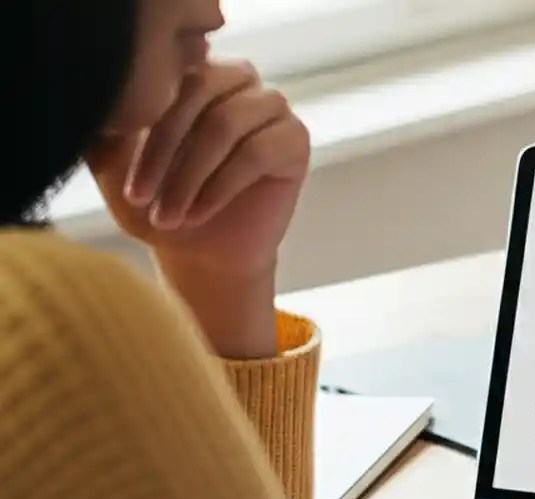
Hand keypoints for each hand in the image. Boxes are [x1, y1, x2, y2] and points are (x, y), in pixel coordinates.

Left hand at [88, 60, 310, 357]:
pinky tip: (198, 214)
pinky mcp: (295, 140)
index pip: (166, 71)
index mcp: (192, 68)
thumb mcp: (113, 162)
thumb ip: (105, 122)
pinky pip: (257, 153)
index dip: (140, 124)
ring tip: (167, 215)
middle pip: (199, 90)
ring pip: (225, 124)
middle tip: (139, 199)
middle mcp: (236, 78)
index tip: (122, 181)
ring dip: (189, 176)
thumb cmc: (155, 203)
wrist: (200, 253)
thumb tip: (99, 92)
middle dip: (163, 150)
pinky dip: (221, 187)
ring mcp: (271, 106)